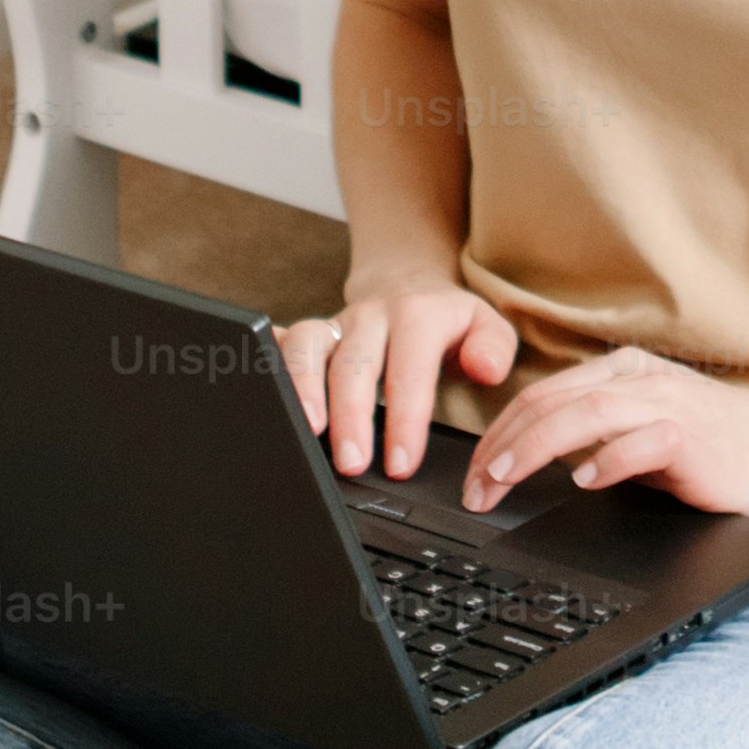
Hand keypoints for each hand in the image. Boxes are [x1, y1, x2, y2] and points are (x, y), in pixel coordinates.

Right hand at [274, 276, 518, 480]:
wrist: (406, 283)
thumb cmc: (445, 320)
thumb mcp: (485, 325)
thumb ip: (494, 347)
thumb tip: (485, 369)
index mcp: (417, 316)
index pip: (410, 372)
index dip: (405, 420)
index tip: (400, 464)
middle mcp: (371, 316)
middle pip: (354, 363)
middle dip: (350, 415)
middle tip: (351, 463)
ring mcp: (335, 323)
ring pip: (308, 348)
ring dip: (303, 390)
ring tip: (306, 431)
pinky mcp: (309, 333)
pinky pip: (279, 343)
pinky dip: (265, 361)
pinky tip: (254, 386)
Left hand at [452, 345, 748, 525]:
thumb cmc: (729, 447)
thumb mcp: (651, 433)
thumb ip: (603, 437)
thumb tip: (539, 463)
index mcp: (624, 374)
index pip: (541, 397)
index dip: (497, 435)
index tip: (473, 476)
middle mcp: (641, 382)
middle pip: (549, 404)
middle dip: (500, 448)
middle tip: (474, 490)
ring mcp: (668, 406)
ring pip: (582, 416)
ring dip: (532, 451)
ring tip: (503, 482)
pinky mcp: (694, 438)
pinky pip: (641, 442)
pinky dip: (608, 460)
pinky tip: (584, 482)